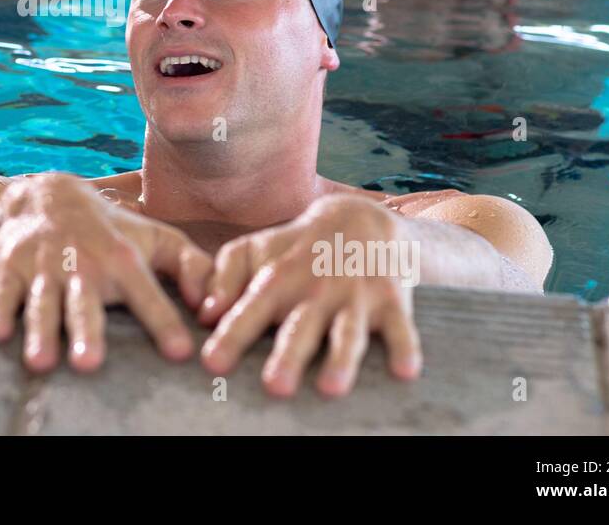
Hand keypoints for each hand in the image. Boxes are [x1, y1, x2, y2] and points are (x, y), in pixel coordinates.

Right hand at [0, 173, 211, 372]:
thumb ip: (191, 266)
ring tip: (42, 362)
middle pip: (84, 303)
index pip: (145, 293)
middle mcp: (82, 264)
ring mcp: (43, 266)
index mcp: (121, 259)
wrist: (45, 195)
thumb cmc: (110, 230)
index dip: (162, 321)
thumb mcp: (155, 238)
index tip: (179, 352)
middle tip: (90, 364)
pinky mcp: (8, 267)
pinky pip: (1, 292)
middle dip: (86, 332)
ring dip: (41, 331)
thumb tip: (213, 306)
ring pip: (42, 303)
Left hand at [198, 193, 421, 397]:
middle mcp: (315, 290)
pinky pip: (401, 327)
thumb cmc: (295, 249)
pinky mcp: (392, 301)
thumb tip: (203, 314)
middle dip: (288, 356)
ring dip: (341, 359)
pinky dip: (405, 348)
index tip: (212, 363)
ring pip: (348, 332)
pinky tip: (405, 371)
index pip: (251, 309)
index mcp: (277, 280)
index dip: (232, 336)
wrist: (360, 219)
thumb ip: (224, 278)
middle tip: (275, 387)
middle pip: (301, 328)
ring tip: (332, 388)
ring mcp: (355, 297)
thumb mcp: (254, 251)